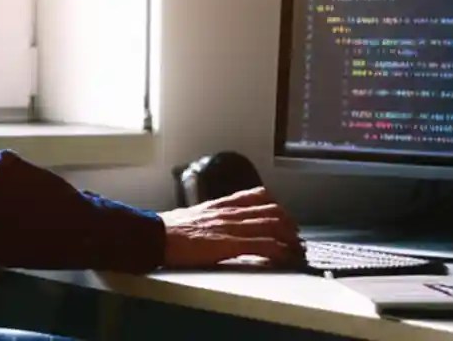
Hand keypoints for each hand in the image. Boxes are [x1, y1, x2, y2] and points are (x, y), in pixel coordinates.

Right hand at [157, 186, 303, 268]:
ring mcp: (232, 226)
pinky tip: (285, 258)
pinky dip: (279, 251)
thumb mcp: (196, 214)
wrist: (156, 235)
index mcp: (223, 204)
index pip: (259, 195)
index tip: (284, 218)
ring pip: (273, 225)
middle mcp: (231, 211)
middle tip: (295, 238)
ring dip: (289, 238)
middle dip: (289, 224)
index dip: (277, 207)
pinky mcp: (230, 244)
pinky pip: (263, 244)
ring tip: (296, 250)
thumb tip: (221, 223)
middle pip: (272, 210)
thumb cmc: (170, 229)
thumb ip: (214, 215)